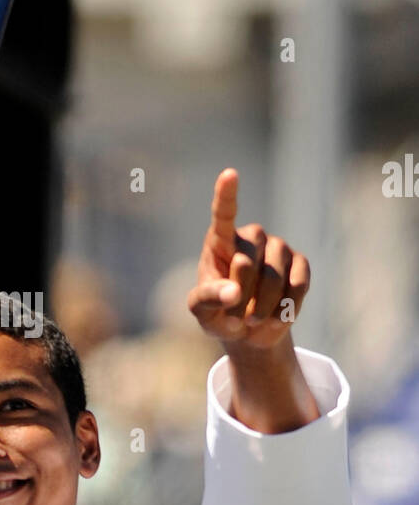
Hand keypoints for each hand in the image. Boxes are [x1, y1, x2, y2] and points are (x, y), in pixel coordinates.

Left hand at [187, 168, 310, 354]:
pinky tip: (274, 318)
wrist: (249, 330)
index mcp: (221, 241)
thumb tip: (232, 292)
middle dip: (240, 296)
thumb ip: (209, 299)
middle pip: (248, 262)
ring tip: (251, 321)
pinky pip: (298, 285)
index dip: (226, 195)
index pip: (224, 214)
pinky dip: (286, 308)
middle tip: (233, 318)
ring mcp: (278, 247)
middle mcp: (252, 237)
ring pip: (275, 277)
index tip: (229, 174)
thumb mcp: (203, 312)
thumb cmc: (219, 314)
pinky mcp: (300, 263)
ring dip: (262, 307)